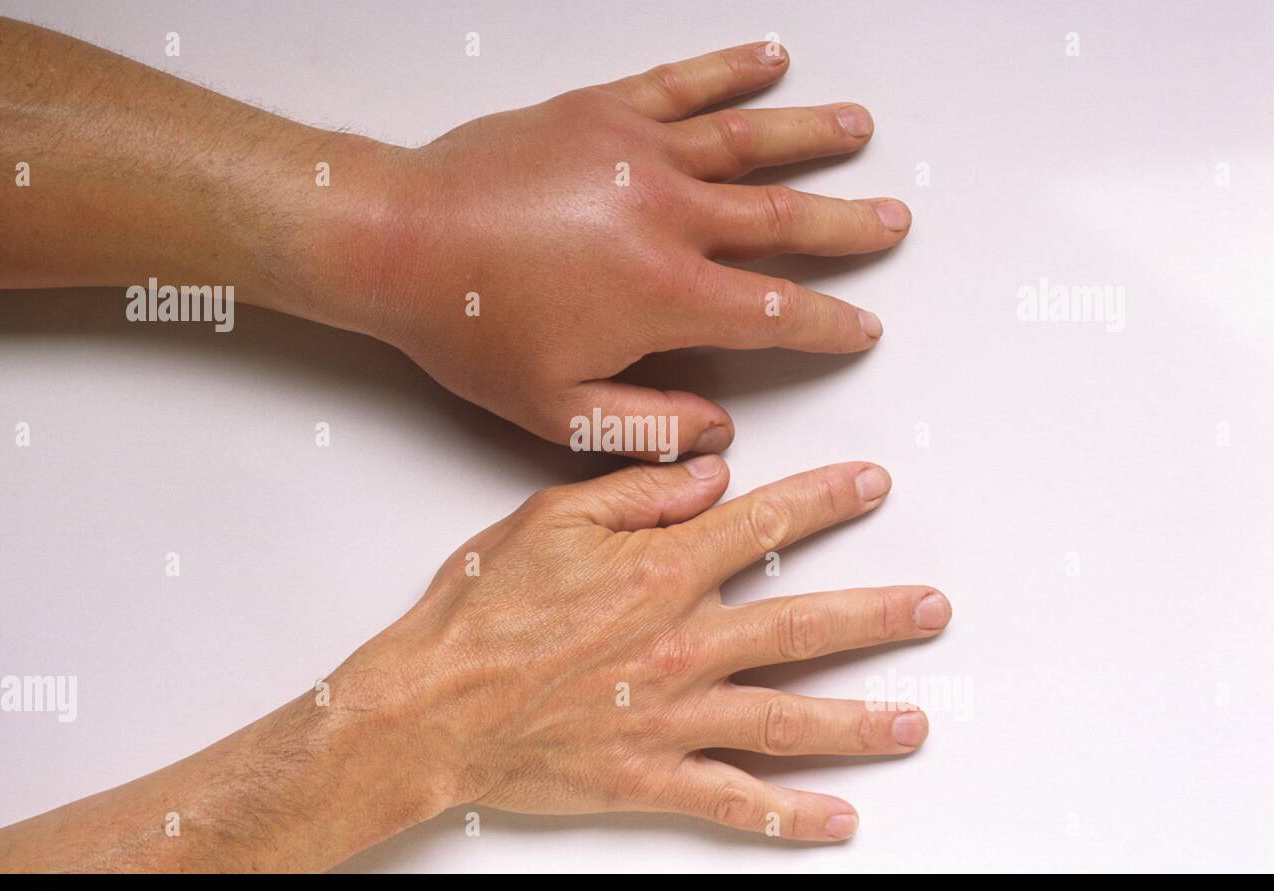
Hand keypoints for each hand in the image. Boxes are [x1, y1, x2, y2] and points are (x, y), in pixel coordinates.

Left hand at [308, 42, 911, 457]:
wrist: (400, 242)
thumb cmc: (470, 327)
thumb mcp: (558, 409)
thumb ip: (651, 423)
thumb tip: (717, 430)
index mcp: (664, 294)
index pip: (774, 312)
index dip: (827, 324)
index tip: (860, 327)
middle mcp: (667, 215)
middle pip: (782, 219)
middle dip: (845, 226)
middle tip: (891, 223)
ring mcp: (639, 153)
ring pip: (750, 142)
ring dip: (811, 138)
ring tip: (860, 132)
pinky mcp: (601, 112)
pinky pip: (684, 84)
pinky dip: (731, 70)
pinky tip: (770, 59)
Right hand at [334, 455, 949, 842]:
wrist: (425, 709)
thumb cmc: (477, 614)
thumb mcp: (550, 518)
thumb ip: (639, 492)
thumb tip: (710, 475)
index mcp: (660, 573)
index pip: (767, 526)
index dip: (827, 501)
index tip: (872, 487)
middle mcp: (681, 644)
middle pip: (805, 625)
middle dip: (879, 616)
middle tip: (932, 610)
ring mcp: (671, 716)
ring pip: (789, 717)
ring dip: (860, 721)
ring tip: (914, 723)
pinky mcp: (649, 776)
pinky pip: (734, 801)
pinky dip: (790, 815)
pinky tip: (838, 819)